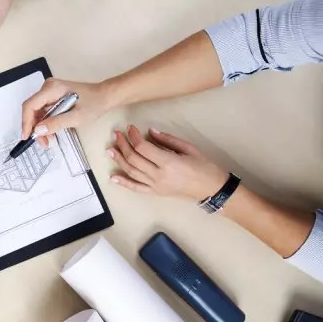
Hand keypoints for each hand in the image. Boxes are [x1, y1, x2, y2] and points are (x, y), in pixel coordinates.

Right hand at [21, 78, 110, 146]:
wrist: (104, 96)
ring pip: (37, 112)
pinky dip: (46, 123)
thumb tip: (39, 130)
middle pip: (32, 109)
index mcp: (52, 89)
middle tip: (43, 142)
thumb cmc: (94, 103)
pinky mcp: (53, 97)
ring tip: (49, 140)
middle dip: (35, 127)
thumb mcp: (76, 117)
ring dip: (41, 127)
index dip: (26, 122)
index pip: (30, 106)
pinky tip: (52, 132)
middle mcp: (48, 88)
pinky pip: (44, 111)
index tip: (27, 136)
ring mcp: (50, 92)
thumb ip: (56, 123)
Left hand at [108, 125, 228, 200]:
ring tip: (110, 150)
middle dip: (123, 145)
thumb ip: (167, 140)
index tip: (130, 128)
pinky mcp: (155, 193)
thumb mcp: (188, 148)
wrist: (211, 189)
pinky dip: (124, 182)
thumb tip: (150, 131)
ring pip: (131, 172)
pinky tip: (113, 177)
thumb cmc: (203, 167)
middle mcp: (159, 175)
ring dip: (119, 160)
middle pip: (134, 158)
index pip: (143, 147)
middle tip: (117, 135)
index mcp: (168, 162)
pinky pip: (136, 188)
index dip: (134, 136)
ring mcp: (155, 186)